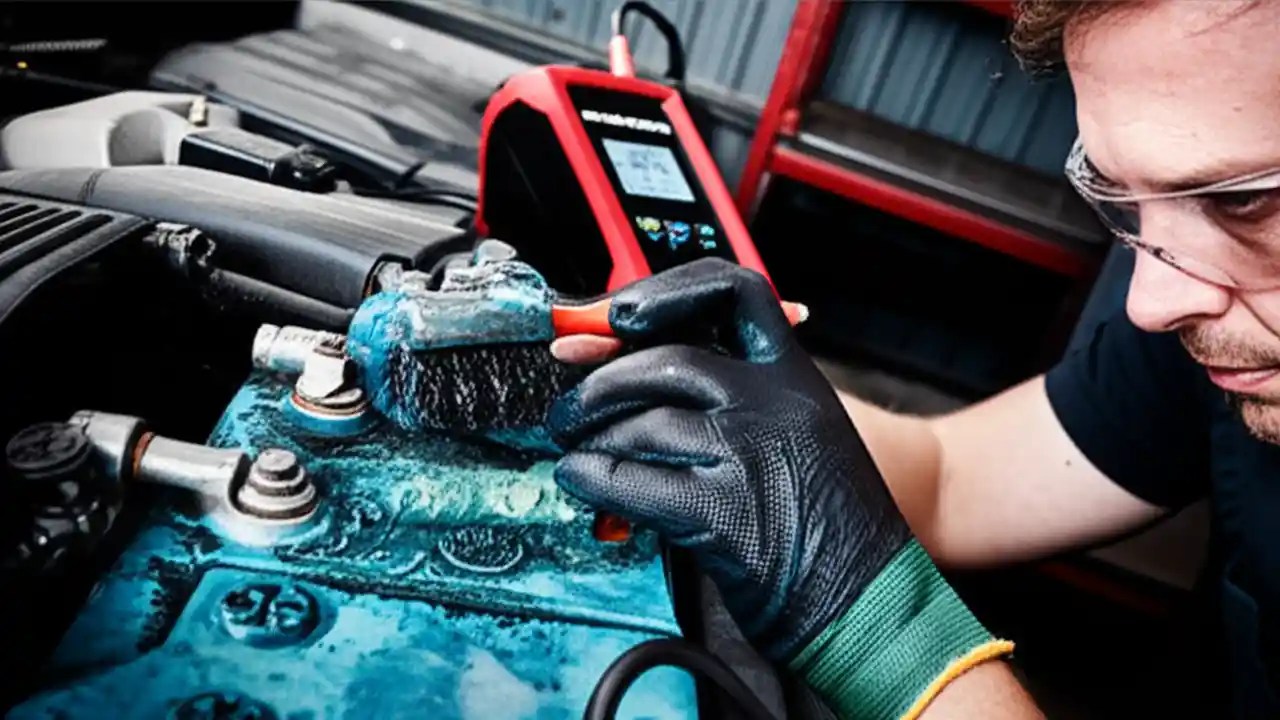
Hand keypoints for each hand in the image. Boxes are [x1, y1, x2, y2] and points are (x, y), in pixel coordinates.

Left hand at [548, 259, 1005, 718]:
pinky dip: (592, 478)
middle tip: (569, 406)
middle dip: (601, 382)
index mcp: (796, 375)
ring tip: (574, 449)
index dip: (667, 290)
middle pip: (667, 358)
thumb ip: (730, 395)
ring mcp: (751, 455)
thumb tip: (626, 364)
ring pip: (642, 423)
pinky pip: (633, 480)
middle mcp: (776, 403)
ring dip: (591, 437)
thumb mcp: (798, 433)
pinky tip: (581, 481)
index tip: (618, 313)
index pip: (732, 291)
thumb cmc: (828, 524)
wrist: (875, 604)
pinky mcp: (725, 515)